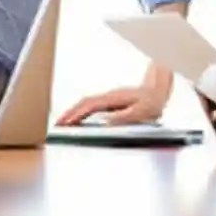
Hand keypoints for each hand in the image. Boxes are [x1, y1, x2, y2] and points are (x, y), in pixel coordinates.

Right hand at [56, 84, 170, 125]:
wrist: (158, 90)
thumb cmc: (151, 102)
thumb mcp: (141, 111)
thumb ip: (124, 117)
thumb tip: (106, 122)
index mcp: (114, 99)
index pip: (90, 105)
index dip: (76, 114)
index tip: (66, 122)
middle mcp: (109, 97)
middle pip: (84, 103)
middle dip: (70, 113)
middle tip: (57, 125)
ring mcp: (108, 98)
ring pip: (86, 103)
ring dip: (74, 112)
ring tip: (62, 123)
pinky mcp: (110, 101)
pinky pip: (91, 106)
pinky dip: (81, 111)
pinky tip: (78, 118)